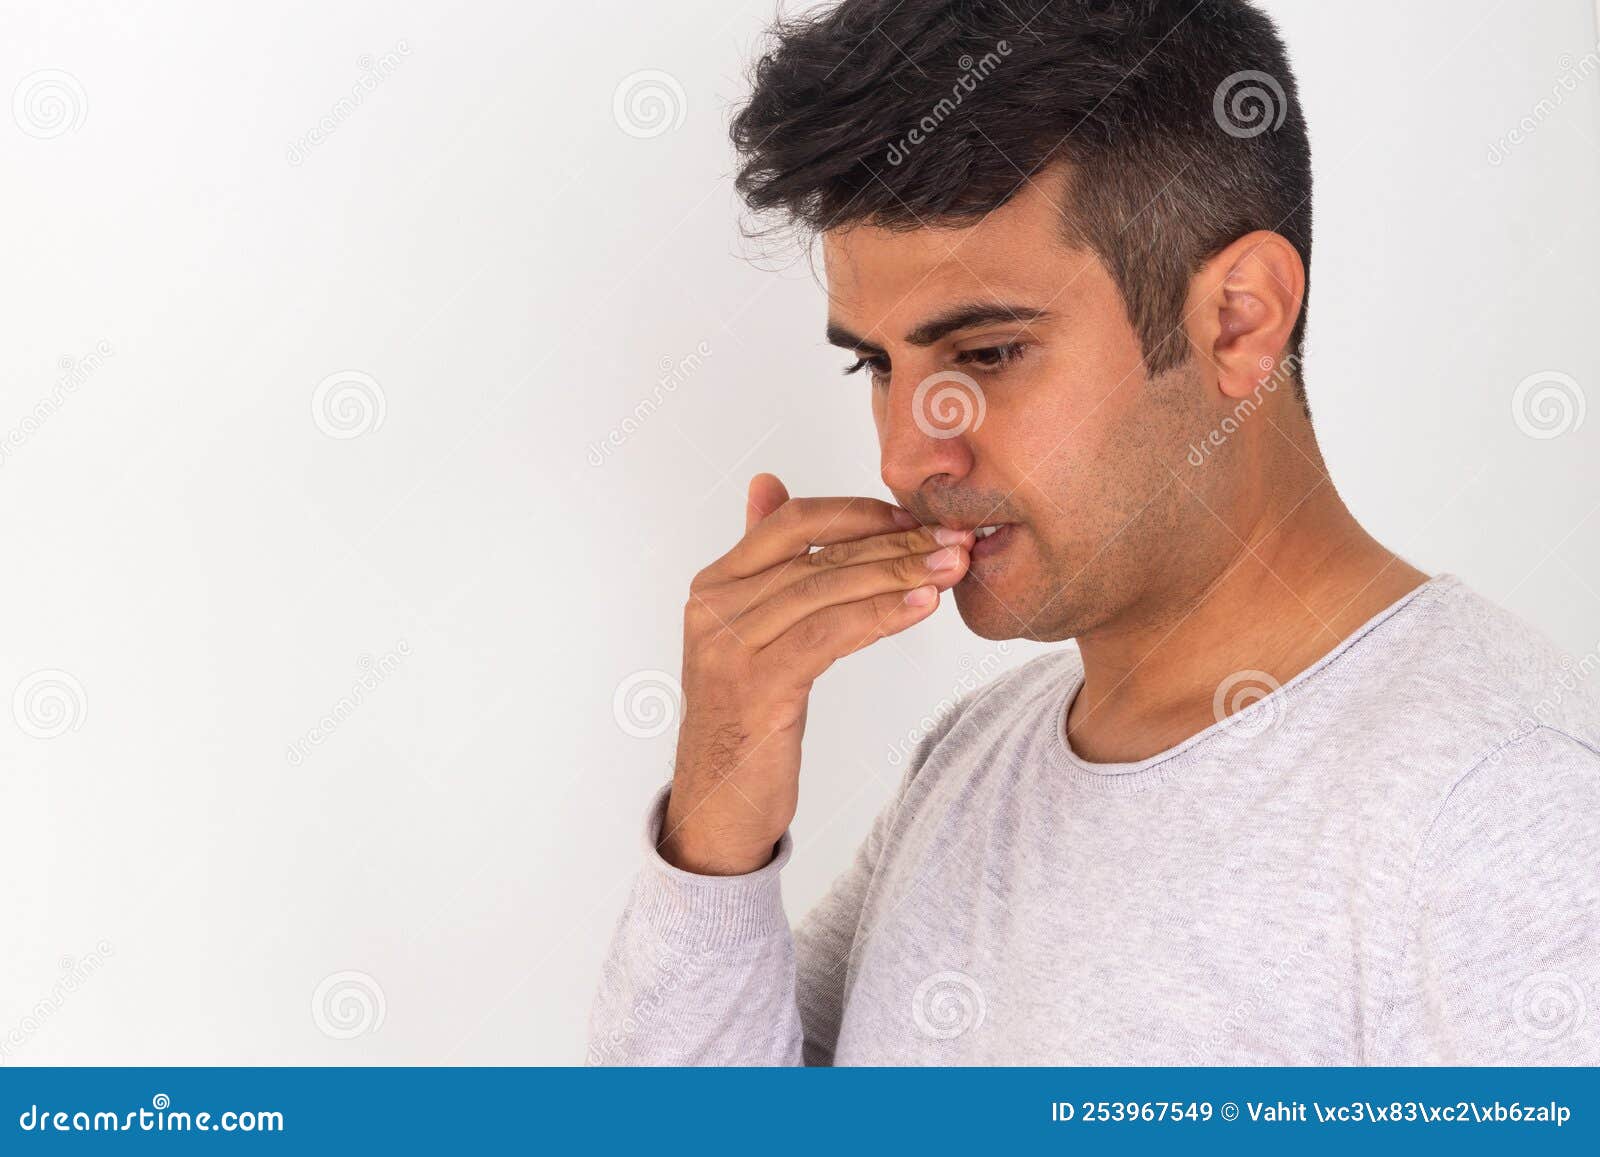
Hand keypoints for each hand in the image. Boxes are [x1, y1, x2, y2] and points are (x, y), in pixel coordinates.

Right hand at [659, 473, 971, 874]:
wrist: (718, 802)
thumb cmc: (745, 715)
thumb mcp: (749, 630)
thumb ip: (761, 560)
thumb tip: (767, 481)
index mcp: (715, 582)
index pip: (793, 521)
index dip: (858, 513)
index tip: (916, 518)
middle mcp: (713, 606)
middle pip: (819, 556)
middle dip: (895, 544)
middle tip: (955, 540)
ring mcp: (729, 646)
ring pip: (828, 591)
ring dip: (899, 575)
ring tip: (952, 569)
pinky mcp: (755, 687)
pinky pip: (828, 636)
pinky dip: (880, 616)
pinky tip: (922, 607)